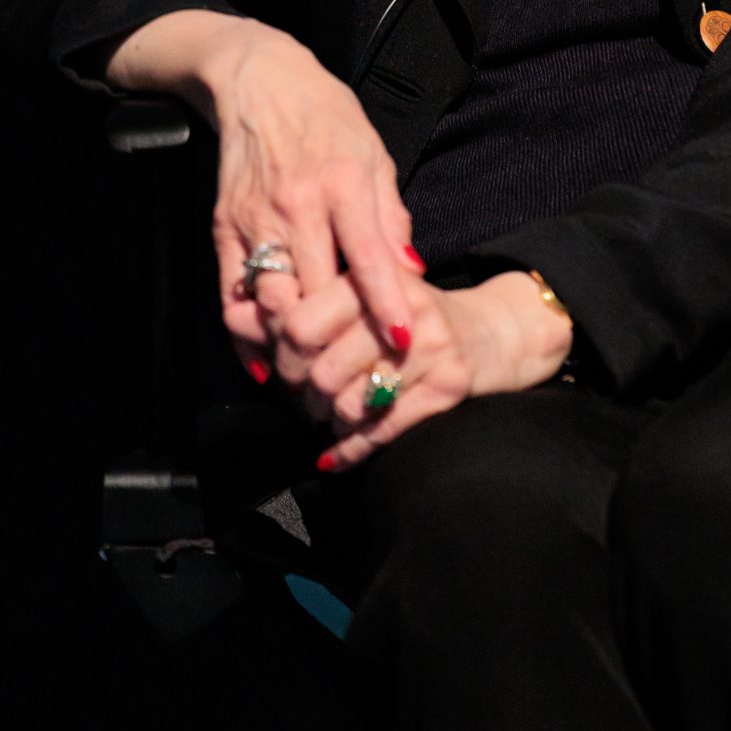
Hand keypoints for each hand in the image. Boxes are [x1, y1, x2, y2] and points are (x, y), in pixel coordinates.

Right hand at [102, 8, 415, 369]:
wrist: (259, 83)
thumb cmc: (327, 118)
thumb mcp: (374, 155)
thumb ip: (392, 216)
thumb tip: (413, 269)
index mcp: (342, 183)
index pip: (367, 255)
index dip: (385, 302)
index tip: (403, 341)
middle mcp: (296, 204)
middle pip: (316, 292)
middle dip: (339, 339)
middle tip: (360, 374)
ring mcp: (255, 218)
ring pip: (271, 301)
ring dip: (293, 344)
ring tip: (317, 372)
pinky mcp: (223, 228)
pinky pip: (232, 295)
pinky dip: (247, 333)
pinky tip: (267, 358)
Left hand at [277, 268, 573, 470]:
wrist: (493, 333)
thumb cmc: (409, 317)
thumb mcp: (359, 297)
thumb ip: (297, 304)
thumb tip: (237, 314)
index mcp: (372, 277)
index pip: (300, 323)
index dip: (282, 356)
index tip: (285, 368)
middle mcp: (402, 308)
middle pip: (321, 371)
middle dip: (305, 397)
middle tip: (307, 400)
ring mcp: (430, 347)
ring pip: (351, 403)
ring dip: (332, 421)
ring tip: (332, 415)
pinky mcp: (448, 386)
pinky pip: (383, 429)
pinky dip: (352, 449)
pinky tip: (337, 454)